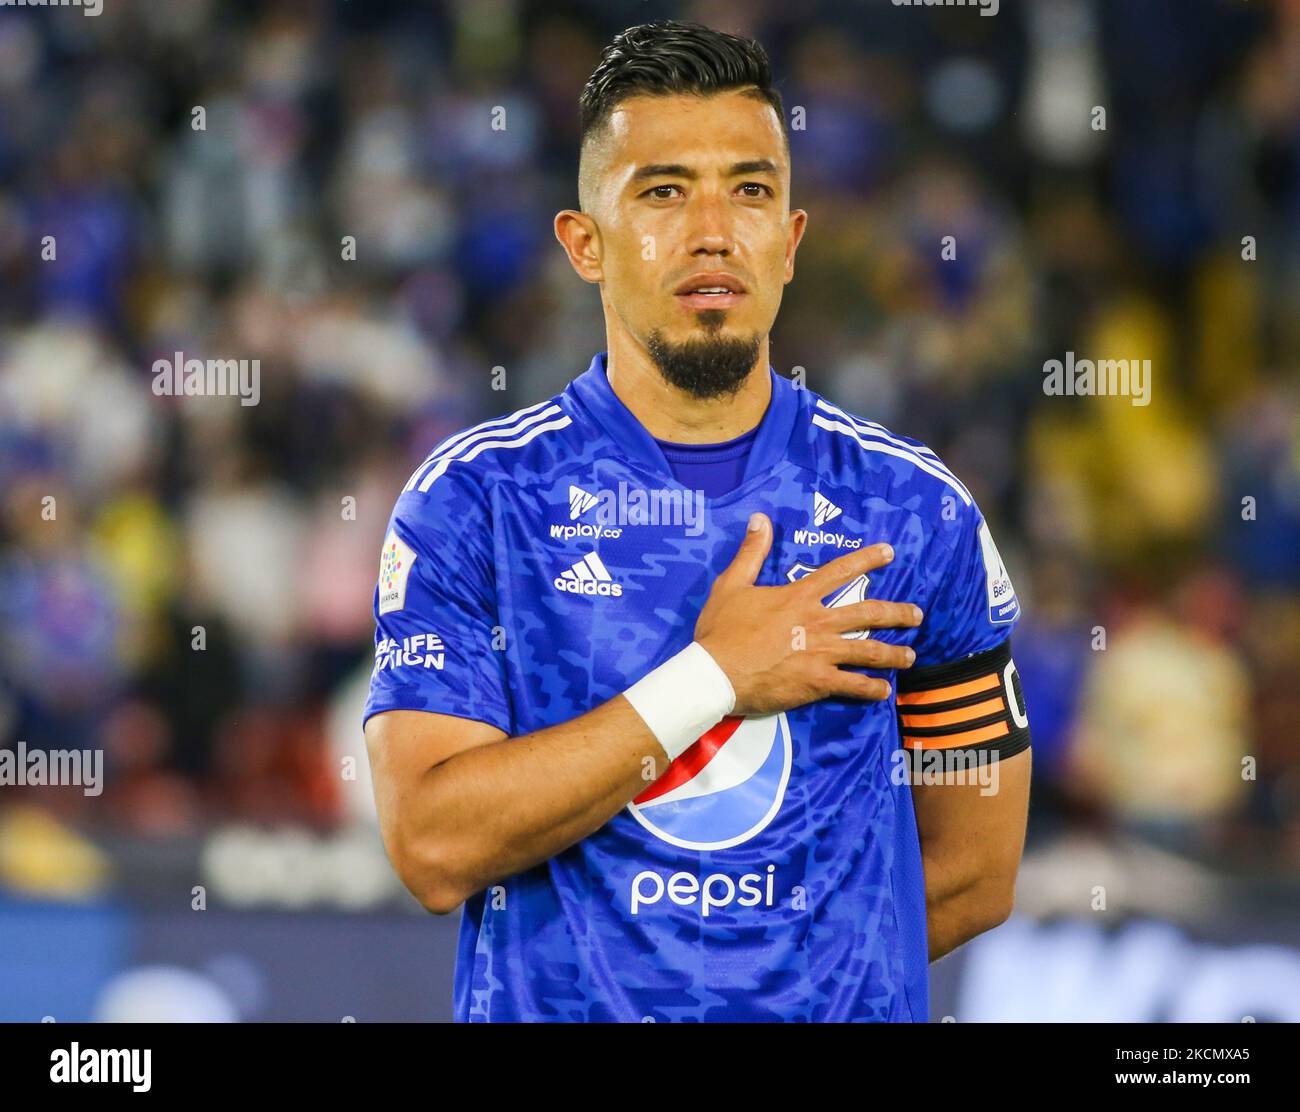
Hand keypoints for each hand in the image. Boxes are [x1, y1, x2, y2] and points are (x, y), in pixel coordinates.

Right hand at [694, 512, 922, 715]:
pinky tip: (884, 691)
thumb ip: (751, 552)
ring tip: (910, 655)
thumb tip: (760, 519)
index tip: (890, 553)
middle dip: (898, 613)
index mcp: (799, 596)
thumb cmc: (721, 630)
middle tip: (916, 614)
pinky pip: (854, 685)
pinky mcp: (818, 682)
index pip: (841, 571)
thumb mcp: (731, 584)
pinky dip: (872, 689)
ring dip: (894, 653)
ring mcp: (822, 654)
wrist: (715, 673)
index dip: (868, 559)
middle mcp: (818, 622)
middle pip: (869, 613)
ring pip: (870, 651)